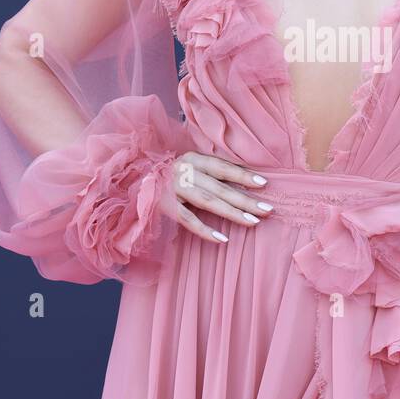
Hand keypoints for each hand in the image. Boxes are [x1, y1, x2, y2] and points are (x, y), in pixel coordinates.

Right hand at [159, 152, 273, 242]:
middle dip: (245, 199)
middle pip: (220, 187)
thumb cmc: (169, 175)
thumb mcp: (189, 166)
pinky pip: (187, 219)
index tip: (264, 184)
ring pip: (207, 201)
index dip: (243, 175)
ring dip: (231, 212)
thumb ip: (210, 171)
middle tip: (267, 209)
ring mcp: (173, 189)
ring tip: (252, 222)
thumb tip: (244, 177)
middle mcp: (184, 171)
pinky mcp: (164, 206)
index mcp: (192, 159)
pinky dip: (205, 229)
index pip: (222, 167)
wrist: (131, 180)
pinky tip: (222, 239)